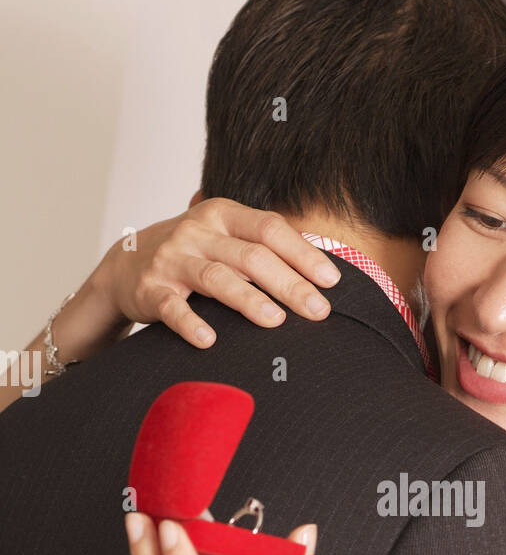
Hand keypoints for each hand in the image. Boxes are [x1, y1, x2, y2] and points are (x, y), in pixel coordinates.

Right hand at [101, 198, 341, 348]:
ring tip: (276, 322)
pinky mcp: (150, 290)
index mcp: (223, 214)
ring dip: (248, 300)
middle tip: (318, 311)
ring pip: (216, 278)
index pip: (270, 228)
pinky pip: (172, 307)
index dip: (303, 254)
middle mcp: (198, 232)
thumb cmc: (192, 253)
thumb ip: (264, 247)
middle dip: (289, 284)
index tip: (332, 281)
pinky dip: (190, 323)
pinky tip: (209, 341)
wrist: (124, 265)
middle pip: (251, 255)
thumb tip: (324, 275)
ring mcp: (172, 260)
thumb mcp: (224, 237)